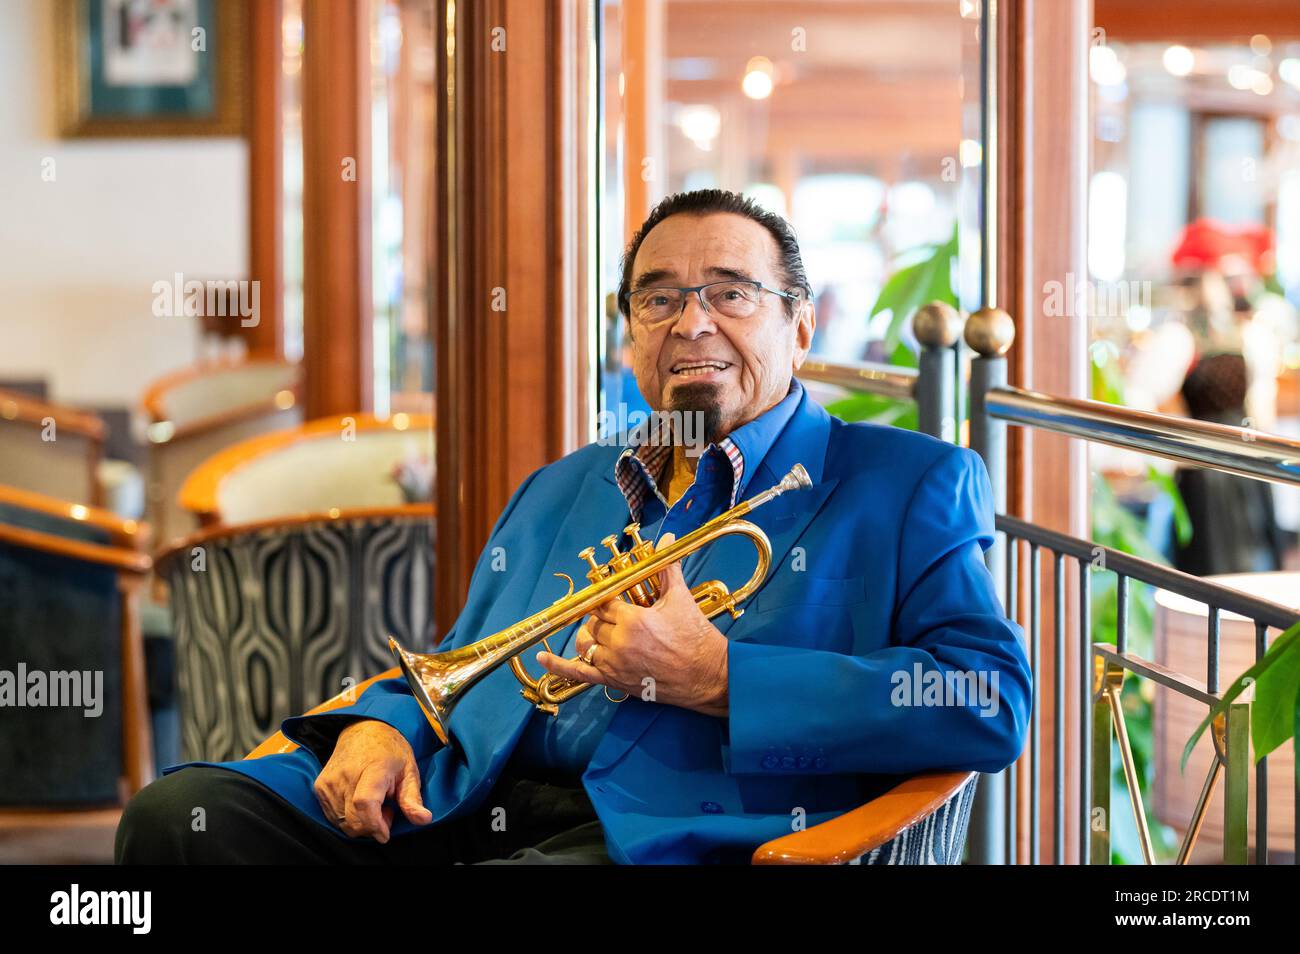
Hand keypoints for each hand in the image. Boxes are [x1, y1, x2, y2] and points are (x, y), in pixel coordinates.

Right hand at [313, 719, 432, 842]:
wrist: (362, 729)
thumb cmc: (389, 750)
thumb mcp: (409, 770)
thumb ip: (413, 798)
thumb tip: (424, 820)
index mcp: (373, 767)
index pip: (365, 803)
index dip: (375, 824)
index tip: (386, 833)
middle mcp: (347, 774)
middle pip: (353, 820)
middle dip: (372, 827)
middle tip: (387, 811)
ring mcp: (329, 781)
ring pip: (342, 823)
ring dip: (361, 823)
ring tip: (375, 803)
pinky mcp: (320, 787)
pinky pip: (333, 817)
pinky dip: (348, 818)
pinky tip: (360, 802)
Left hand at [536, 533, 729, 715]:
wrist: (709, 676)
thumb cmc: (697, 638)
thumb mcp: (680, 599)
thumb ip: (667, 567)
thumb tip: (666, 539)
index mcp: (632, 620)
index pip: (604, 601)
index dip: (607, 598)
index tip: (610, 595)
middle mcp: (618, 642)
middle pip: (594, 622)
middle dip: (602, 616)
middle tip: (616, 614)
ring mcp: (614, 664)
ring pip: (585, 643)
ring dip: (589, 635)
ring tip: (600, 630)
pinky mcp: (614, 682)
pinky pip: (579, 674)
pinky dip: (558, 666)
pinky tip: (543, 658)